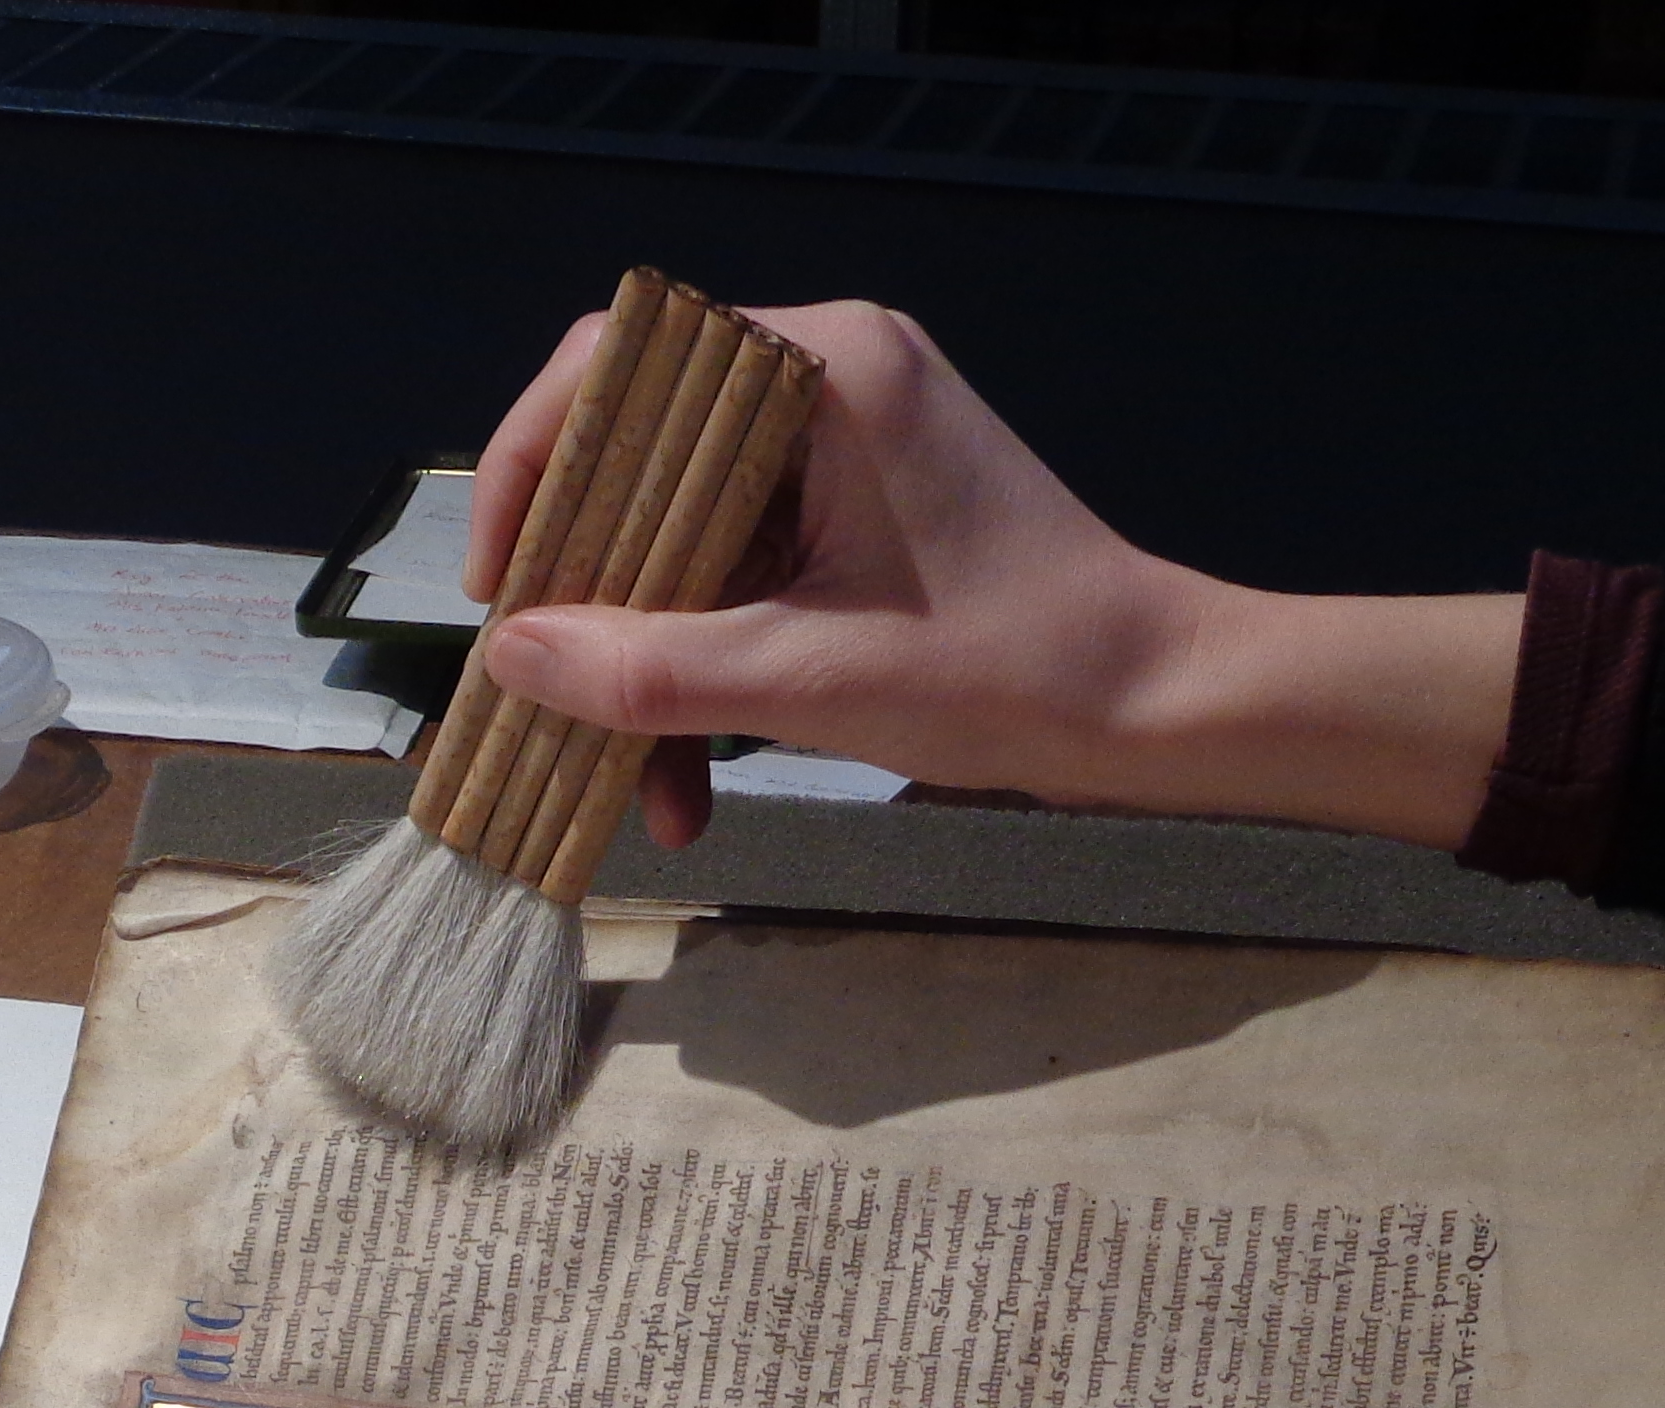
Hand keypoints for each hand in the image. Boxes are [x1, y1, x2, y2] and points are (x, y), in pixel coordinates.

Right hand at [459, 299, 1526, 853]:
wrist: (1160, 706)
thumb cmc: (1019, 671)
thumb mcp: (811, 680)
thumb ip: (651, 667)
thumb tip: (513, 657)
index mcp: (822, 367)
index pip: (616, 370)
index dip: (533, 474)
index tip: (505, 587)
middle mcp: (828, 375)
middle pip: (638, 458)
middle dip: (591, 598)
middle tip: (550, 695)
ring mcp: (847, 442)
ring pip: (684, 532)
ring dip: (647, 657)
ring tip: (630, 782)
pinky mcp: (860, 510)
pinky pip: (741, 567)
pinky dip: (707, 664)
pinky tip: (688, 774)